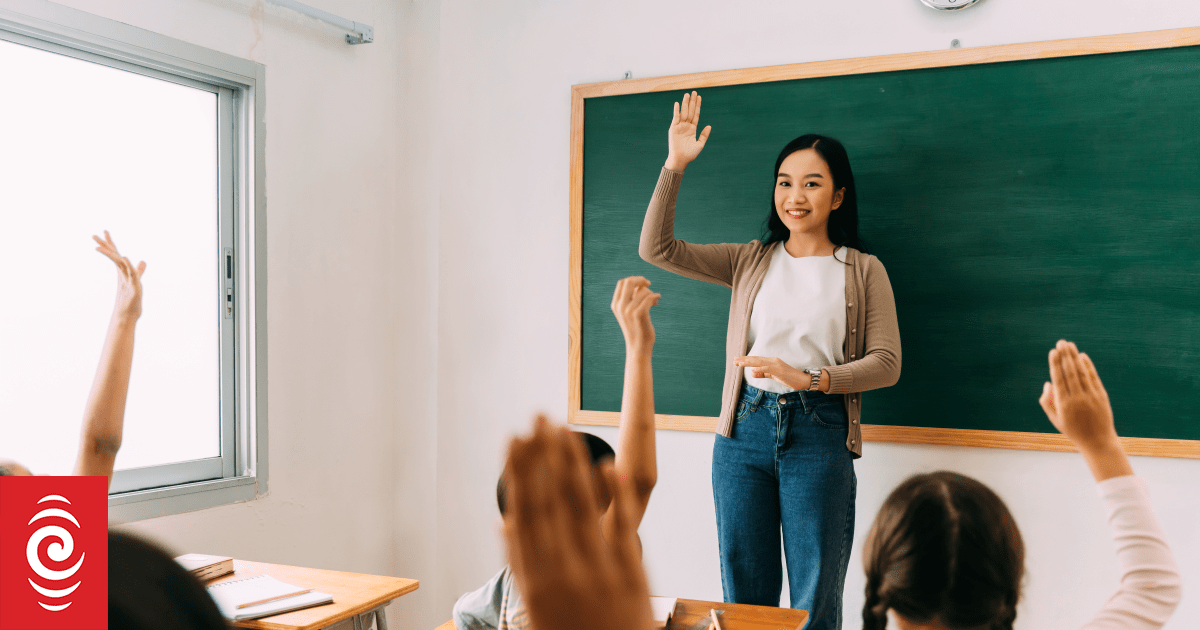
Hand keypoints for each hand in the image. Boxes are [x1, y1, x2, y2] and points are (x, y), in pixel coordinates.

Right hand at [93, 231, 145, 322]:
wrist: (128, 315)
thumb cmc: (131, 299)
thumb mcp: (137, 281)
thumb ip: (139, 271)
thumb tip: (142, 261)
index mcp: (123, 271)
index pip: (116, 254)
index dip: (111, 244)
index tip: (105, 232)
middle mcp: (123, 274)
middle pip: (114, 257)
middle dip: (105, 246)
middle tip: (94, 236)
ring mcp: (127, 280)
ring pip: (119, 264)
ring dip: (111, 255)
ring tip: (99, 248)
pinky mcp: (133, 287)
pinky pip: (130, 274)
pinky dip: (128, 266)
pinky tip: (124, 258)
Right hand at [503, 417, 652, 629]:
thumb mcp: (534, 607)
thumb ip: (522, 563)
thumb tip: (504, 522)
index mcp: (534, 581)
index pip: (523, 513)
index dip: (518, 472)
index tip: (513, 438)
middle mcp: (563, 572)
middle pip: (549, 501)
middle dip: (543, 455)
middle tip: (538, 418)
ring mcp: (598, 572)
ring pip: (582, 505)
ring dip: (572, 464)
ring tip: (565, 430)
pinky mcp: (632, 576)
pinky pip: (623, 527)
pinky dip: (615, 494)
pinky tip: (606, 463)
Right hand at [611, 277, 659, 353]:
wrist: (638, 347)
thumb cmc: (637, 328)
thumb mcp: (630, 312)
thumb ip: (632, 298)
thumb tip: (641, 284)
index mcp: (615, 304)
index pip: (622, 282)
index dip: (634, 279)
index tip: (643, 284)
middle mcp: (620, 306)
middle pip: (629, 282)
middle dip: (641, 279)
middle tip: (649, 283)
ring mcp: (628, 311)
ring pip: (642, 291)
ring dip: (651, 293)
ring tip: (654, 301)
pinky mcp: (639, 314)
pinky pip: (649, 297)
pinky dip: (655, 296)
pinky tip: (658, 301)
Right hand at [665, 91, 711, 171]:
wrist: (680, 159)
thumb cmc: (690, 154)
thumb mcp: (700, 144)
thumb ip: (704, 135)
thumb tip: (709, 126)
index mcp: (693, 129)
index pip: (696, 114)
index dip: (698, 106)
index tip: (699, 97)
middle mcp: (686, 126)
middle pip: (690, 111)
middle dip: (692, 102)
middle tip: (694, 92)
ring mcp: (679, 126)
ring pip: (683, 112)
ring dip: (685, 103)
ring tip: (687, 94)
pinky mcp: (673, 128)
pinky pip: (675, 118)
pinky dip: (676, 111)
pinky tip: (677, 103)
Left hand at [734, 356, 812, 390]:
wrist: (802, 380)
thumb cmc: (789, 378)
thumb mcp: (774, 376)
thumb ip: (763, 374)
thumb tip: (753, 373)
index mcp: (771, 362)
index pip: (757, 360)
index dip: (747, 360)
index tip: (737, 361)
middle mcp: (773, 361)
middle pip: (756, 359)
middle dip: (744, 359)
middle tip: (734, 360)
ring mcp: (776, 365)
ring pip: (759, 362)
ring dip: (749, 362)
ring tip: (739, 363)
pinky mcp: (779, 370)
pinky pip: (767, 369)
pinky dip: (760, 369)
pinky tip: (752, 370)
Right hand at [1038, 340, 1117, 448]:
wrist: (1098, 441)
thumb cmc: (1073, 430)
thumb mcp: (1055, 419)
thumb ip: (1047, 401)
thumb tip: (1048, 382)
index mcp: (1064, 404)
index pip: (1059, 379)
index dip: (1056, 364)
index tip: (1053, 351)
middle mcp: (1077, 398)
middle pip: (1070, 372)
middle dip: (1065, 356)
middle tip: (1061, 342)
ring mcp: (1091, 397)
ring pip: (1081, 373)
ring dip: (1075, 357)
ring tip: (1070, 345)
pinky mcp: (1102, 396)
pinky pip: (1093, 378)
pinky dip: (1088, 366)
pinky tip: (1082, 356)